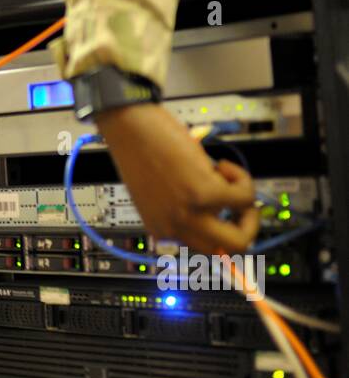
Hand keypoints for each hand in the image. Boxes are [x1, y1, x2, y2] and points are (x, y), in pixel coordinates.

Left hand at [94, 103, 259, 253]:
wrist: (130, 125)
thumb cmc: (143, 150)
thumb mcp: (161, 193)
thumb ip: (185, 209)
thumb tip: (221, 210)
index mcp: (161, 231)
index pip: (206, 250)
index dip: (223, 228)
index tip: (228, 210)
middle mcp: (174, 229)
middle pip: (231, 251)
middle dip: (246, 227)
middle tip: (240, 201)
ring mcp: (189, 214)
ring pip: (243, 230)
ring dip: (243, 199)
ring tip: (222, 174)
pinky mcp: (204, 193)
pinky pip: (244, 197)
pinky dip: (241, 178)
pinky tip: (221, 164)